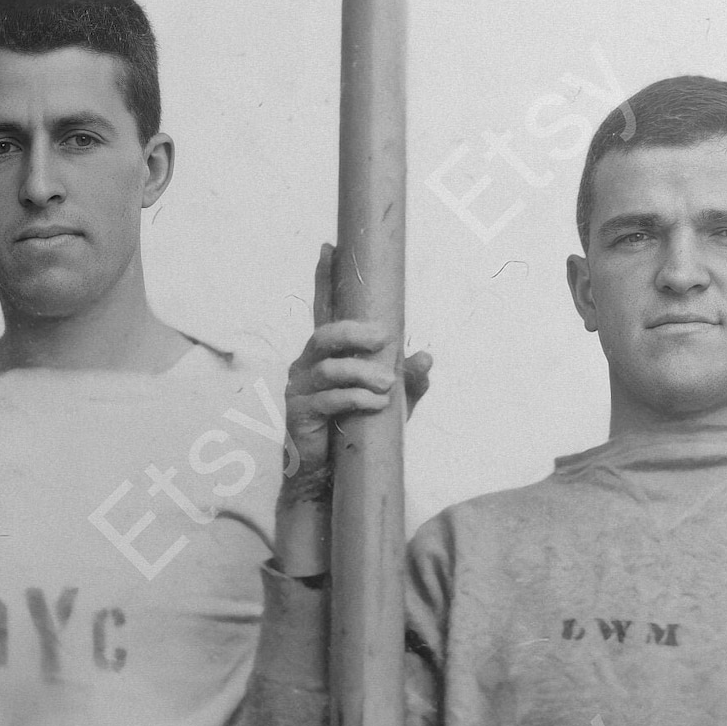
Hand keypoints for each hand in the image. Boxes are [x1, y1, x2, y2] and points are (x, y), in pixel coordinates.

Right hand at [284, 242, 433, 504]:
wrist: (326, 478)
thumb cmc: (353, 434)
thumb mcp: (389, 406)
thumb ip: (408, 382)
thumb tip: (427, 358)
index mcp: (324, 355)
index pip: (322, 309)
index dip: (323, 279)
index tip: (329, 247)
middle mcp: (306, 366)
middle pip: (325, 333)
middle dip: (355, 332)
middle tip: (385, 340)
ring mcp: (299, 389)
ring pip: (330, 368)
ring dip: (363, 374)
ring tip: (387, 387)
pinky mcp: (299, 414)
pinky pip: (330, 399)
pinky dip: (356, 400)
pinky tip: (376, 406)